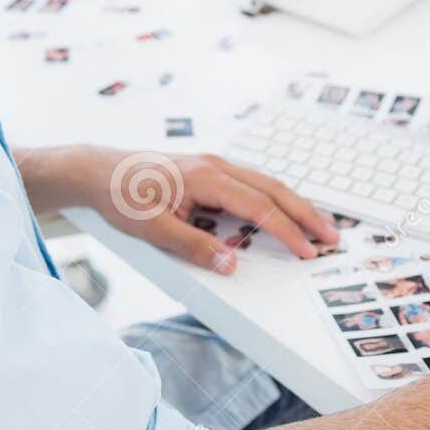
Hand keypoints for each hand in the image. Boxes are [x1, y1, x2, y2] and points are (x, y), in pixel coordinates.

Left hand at [95, 150, 337, 274]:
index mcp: (206, 177)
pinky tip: (281, 211)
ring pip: (266, 182)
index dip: (287, 231)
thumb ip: (194, 247)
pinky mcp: (208, 170)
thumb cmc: (121, 197)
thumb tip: (231, 265)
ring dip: (293, 204)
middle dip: (305, 213)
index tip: (307, 251)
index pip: (259, 206)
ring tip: (316, 226)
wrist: (97, 171)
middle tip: (331, 236)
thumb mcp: (153, 230)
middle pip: (273, 188)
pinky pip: (250, 183)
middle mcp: (216, 165)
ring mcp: (213, 165)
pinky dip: (274, 198)